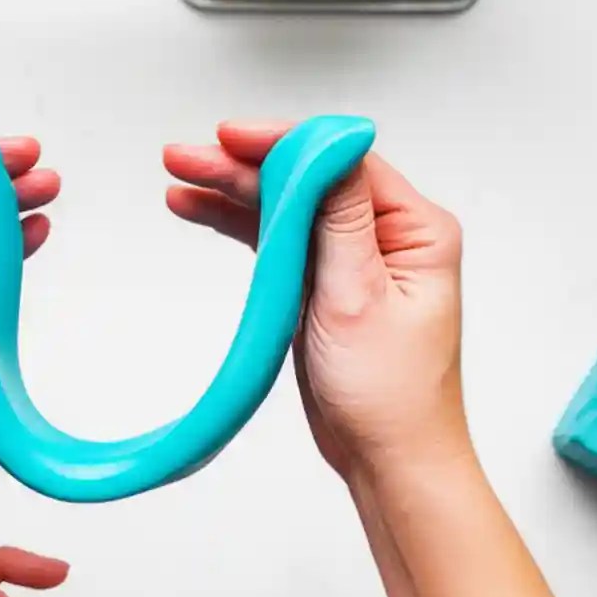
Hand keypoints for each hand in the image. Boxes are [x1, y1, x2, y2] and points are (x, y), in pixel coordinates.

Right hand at [164, 120, 466, 480]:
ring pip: (287, 208)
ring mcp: (354, 259)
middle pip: (307, 180)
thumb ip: (339, 219)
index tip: (233, 137)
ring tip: (180, 178)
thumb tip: (328, 148)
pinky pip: (280, 241)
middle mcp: (388, 236)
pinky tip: (201, 211)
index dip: (284, 144)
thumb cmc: (392, 396)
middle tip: (186, 158)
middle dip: (245, 166)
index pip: (343, 163)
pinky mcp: (326, 284)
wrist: (388, 458)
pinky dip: (241, 226)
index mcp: (416, 230)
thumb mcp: (359, 297)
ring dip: (234, 193)